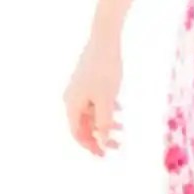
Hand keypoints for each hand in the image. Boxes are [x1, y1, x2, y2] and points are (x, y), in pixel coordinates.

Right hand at [64, 34, 123, 156]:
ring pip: (91, 112)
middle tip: (118, 144)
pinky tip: (120, 109)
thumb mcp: (107, 100)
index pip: (77, 133)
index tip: (105, 155)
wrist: (105, 38)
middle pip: (84, 124)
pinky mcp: (88, 79)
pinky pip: (96, 100)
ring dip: (106, 122)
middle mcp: (71, 98)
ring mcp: (79, 88)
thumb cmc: (105, 70)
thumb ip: (103, 123)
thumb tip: (101, 142)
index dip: (90, 146)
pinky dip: (107, 108)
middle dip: (101, 135)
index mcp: (71, 104)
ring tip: (123, 127)